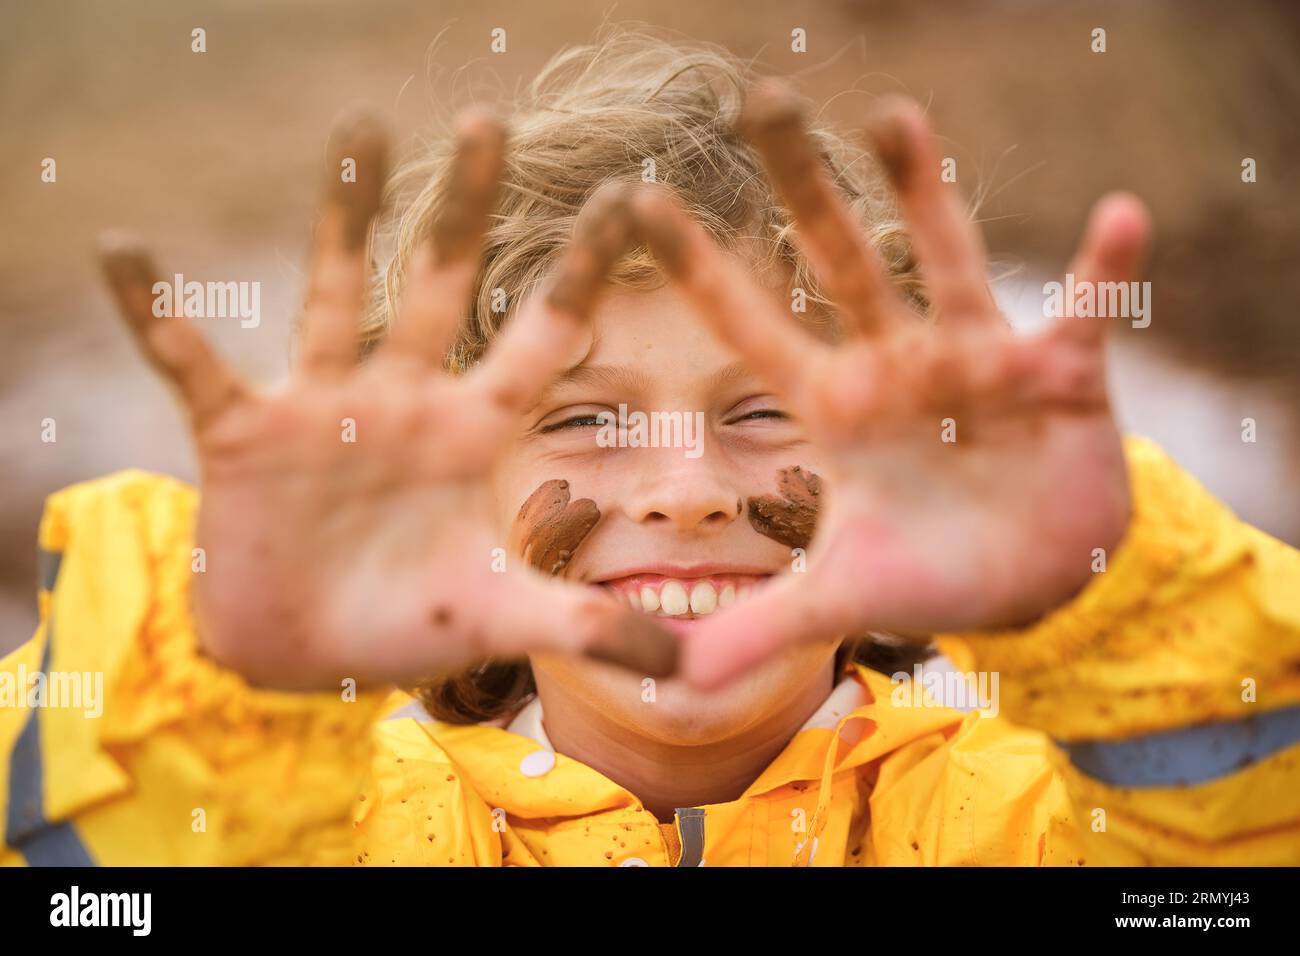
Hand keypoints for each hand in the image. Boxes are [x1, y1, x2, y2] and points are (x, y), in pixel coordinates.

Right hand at [98, 109, 675, 689]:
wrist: (306, 658)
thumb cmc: (408, 625)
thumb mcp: (503, 620)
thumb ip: (590, 627)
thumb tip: (690, 663)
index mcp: (471, 431)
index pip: (539, 339)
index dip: (580, 275)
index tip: (627, 198)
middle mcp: (403, 400)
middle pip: (439, 287)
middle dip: (462, 211)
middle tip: (488, 122)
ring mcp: (323, 408)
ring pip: (336, 295)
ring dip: (344, 219)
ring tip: (361, 132)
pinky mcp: (243, 434)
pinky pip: (193, 362)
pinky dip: (159, 315)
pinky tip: (126, 251)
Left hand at [634, 84, 1150, 687]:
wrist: (1033, 584)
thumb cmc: (932, 573)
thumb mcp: (840, 600)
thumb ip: (759, 629)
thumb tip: (668, 685)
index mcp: (835, 406)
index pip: (751, 327)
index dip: (698, 267)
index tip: (636, 198)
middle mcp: (896, 362)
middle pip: (837, 261)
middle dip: (799, 187)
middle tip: (755, 101)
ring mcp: (976, 359)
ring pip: (943, 260)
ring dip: (923, 192)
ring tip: (890, 115)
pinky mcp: (1060, 374)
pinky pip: (1086, 313)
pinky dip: (1104, 273)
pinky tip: (1118, 219)